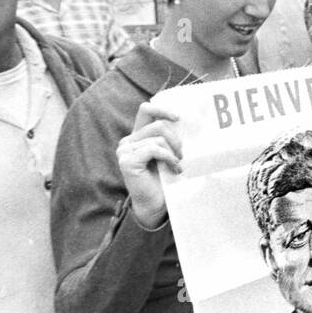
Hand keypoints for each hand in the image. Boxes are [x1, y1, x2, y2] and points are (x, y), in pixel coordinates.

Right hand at [116, 101, 181, 228]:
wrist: (157, 204)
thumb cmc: (165, 179)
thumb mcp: (169, 153)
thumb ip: (170, 136)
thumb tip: (186, 118)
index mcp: (138, 136)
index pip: (146, 110)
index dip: (162, 109)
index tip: (179, 118)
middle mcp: (128, 141)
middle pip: (158, 124)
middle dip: (176, 139)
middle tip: (182, 155)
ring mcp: (125, 150)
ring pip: (158, 138)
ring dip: (173, 152)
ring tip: (177, 165)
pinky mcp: (127, 160)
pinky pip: (155, 149)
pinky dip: (169, 158)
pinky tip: (173, 169)